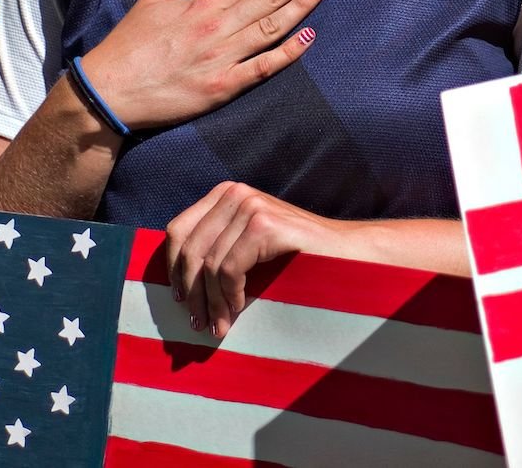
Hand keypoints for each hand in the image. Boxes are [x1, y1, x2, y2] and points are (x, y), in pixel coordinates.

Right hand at [77, 0, 334, 130]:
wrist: (108, 94)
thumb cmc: (128, 47)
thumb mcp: (151, 2)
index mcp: (202, 5)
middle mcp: (218, 28)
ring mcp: (223, 58)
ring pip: (272, 27)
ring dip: (302, 5)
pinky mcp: (224, 87)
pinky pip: (263, 68)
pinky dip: (288, 53)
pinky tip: (309, 37)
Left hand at [165, 181, 341, 338]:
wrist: (348, 254)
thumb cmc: (297, 258)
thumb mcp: (248, 247)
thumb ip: (217, 249)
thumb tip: (175, 285)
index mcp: (226, 194)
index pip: (177, 231)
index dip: (173, 270)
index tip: (180, 301)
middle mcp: (236, 193)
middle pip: (189, 249)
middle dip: (191, 293)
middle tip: (199, 324)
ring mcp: (251, 206)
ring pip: (207, 265)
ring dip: (212, 303)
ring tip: (219, 327)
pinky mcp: (265, 225)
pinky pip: (228, 270)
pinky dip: (229, 296)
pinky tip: (239, 309)